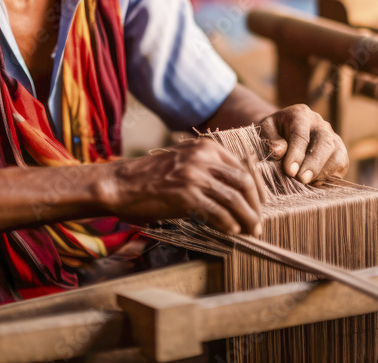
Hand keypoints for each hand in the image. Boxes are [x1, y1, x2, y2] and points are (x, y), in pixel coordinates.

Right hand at [100, 138, 261, 235]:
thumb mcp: (183, 161)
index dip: (254, 190)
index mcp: (205, 146)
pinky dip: (228, 224)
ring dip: (247, 218)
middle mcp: (203, 157)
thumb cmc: (150, 176)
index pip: (242, 168)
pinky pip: (218, 212)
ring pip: (234, 198)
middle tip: (256, 222)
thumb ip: (207, 169)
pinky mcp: (187, 194)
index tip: (257, 205)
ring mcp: (195, 175)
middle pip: (244, 182)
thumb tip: (233, 192)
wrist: (121, 184)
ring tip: (250, 231)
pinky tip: (231, 231)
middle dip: (254, 205)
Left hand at [259, 104, 347, 183]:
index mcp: (300, 115)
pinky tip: (314, 183)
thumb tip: (279, 151)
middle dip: (313, 164)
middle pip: (324, 143)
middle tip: (302, 179)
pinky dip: (329, 177)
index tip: (289, 170)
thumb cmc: (273, 134)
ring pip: (336, 155)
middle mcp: (320, 125)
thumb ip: (269, 139)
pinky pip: (340, 166)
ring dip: (321, 173)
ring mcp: (333, 138)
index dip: (296, 153)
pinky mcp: (340, 153)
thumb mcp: (265, 131)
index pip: (301, 134)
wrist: (285, 134)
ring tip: (306, 183)